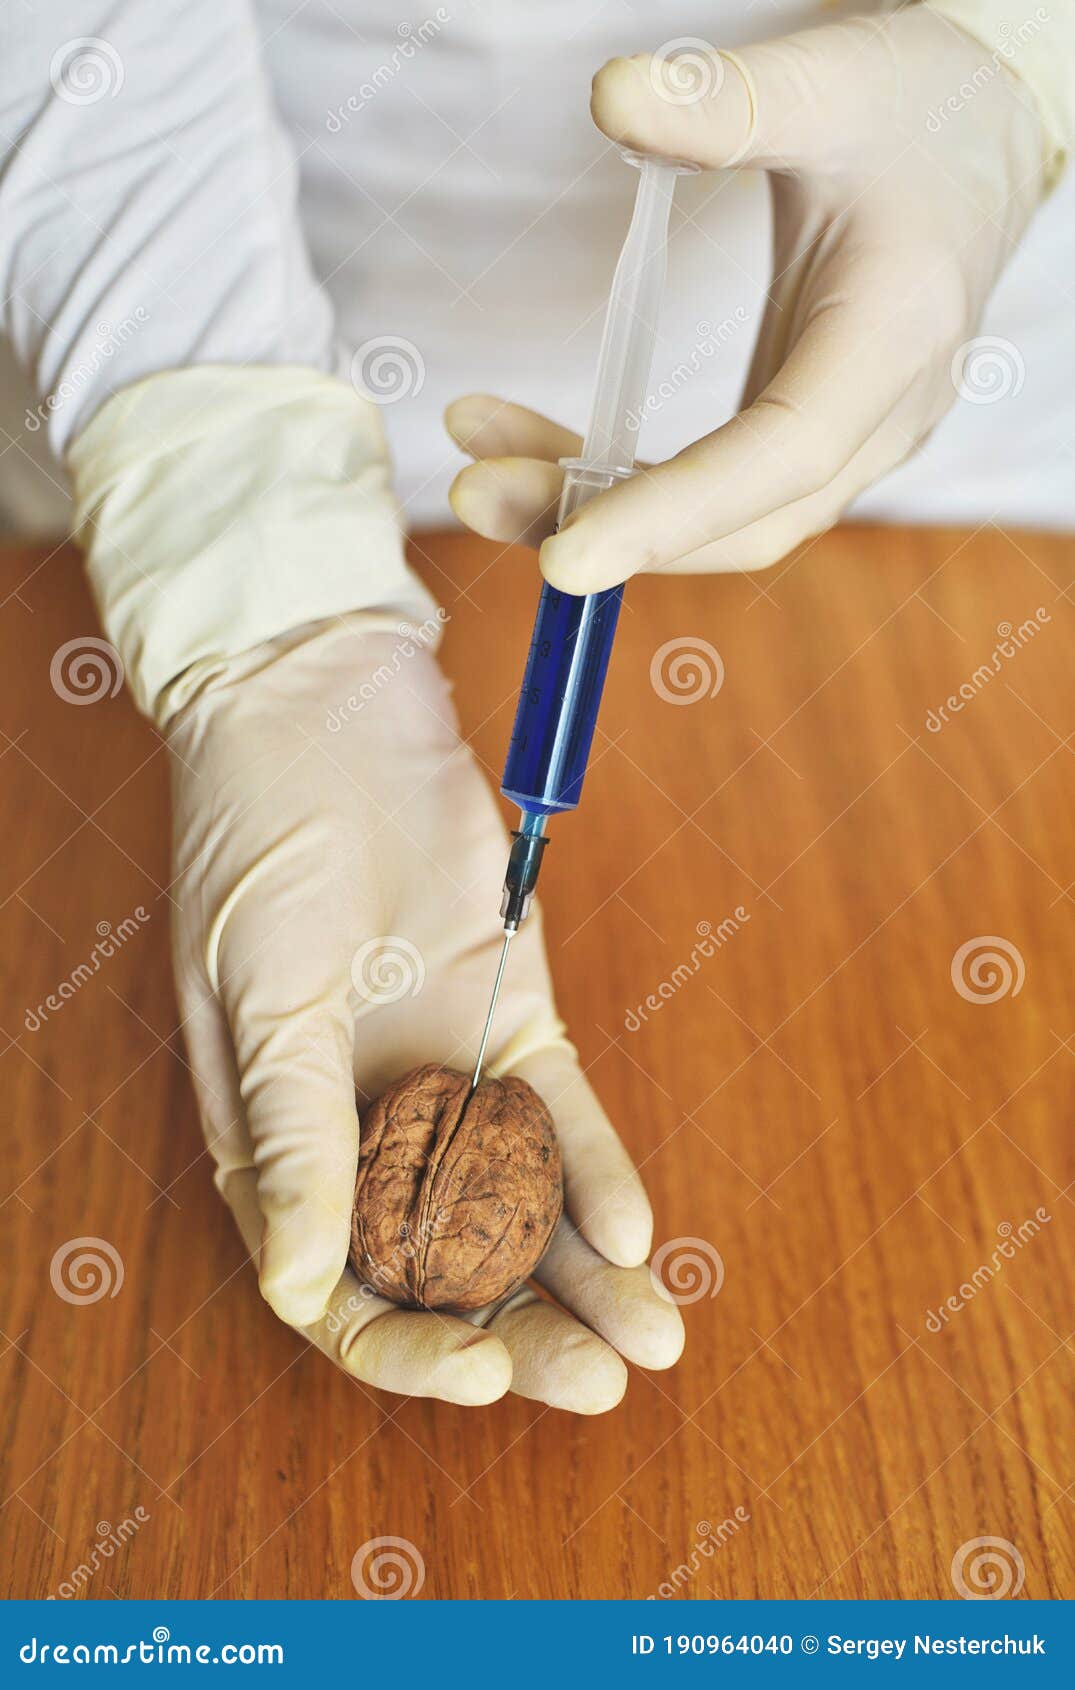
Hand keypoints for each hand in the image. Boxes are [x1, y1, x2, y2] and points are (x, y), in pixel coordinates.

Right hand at [167, 615, 683, 1410]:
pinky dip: (595, 1172)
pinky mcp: (509, 1020)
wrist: (330, 712)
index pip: (339, 1290)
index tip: (475, 1370)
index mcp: (278, 1145)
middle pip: (445, 1268)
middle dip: (521, 1334)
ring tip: (655, 1338)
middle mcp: (363, 1129)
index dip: (404, 1346)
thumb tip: (297, 1285)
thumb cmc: (264, 846)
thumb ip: (291, 1137)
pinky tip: (637, 1232)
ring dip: (582, 1277)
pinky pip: (560, 1117)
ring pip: (518, 1207)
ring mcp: (442, 1078)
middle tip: (600, 1383)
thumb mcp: (263, 996)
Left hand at [446, 6, 1045, 583]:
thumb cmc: (917, 104)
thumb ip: (725, 100)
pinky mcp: (805, 433)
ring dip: (593, 507)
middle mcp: (879, 415)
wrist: (982, 135)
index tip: (564, 558)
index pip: (779, 458)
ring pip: (719, 521)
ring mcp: (846, 438)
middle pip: (740, 521)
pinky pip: (708, 489)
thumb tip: (609, 98)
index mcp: (892, 336)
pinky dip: (615, 481)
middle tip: (474, 494)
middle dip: (605, 526)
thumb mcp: (832, 79)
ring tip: (478, 470)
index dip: (672, 513)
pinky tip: (529, 444)